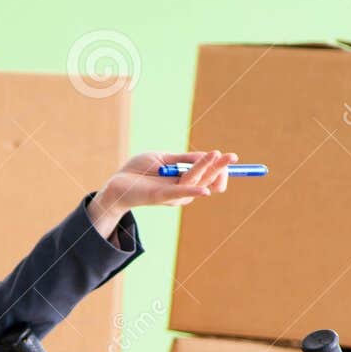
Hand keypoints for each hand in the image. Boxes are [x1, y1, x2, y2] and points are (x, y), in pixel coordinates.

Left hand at [96, 149, 236, 215]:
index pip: (208, 177)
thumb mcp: (165, 160)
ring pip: (195, 181)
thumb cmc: (139, 171)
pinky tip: (205, 192)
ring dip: (207, 168)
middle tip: (233, 156)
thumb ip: (184, 158)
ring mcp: (172, 195)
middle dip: (220, 168)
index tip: (228, 157)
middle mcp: (181, 192)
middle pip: (206, 180)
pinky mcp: (161, 197)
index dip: (219, 169)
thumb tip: (207, 154)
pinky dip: (193, 192)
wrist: (117, 183)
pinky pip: (180, 193)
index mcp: (183, 182)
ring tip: (216, 155)